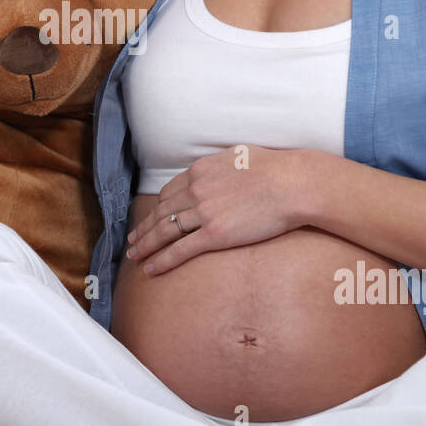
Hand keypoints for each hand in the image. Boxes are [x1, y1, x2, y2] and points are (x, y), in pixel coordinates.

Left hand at [125, 146, 314, 275]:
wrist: (293, 184)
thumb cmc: (275, 168)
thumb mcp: (239, 156)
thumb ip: (221, 166)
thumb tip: (220, 170)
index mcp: (200, 170)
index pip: (169, 192)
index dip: (157, 207)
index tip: (150, 216)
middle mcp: (196, 190)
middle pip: (160, 212)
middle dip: (143, 228)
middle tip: (132, 239)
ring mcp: (203, 213)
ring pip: (164, 231)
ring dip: (146, 245)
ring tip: (134, 255)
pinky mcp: (215, 234)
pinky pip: (180, 250)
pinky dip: (162, 260)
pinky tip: (151, 269)